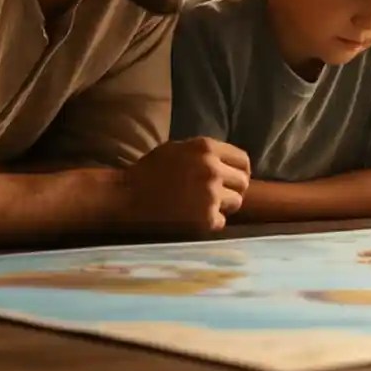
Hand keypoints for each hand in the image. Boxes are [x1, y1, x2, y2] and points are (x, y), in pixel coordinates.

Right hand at [117, 137, 250, 234]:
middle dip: (233, 189)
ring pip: (236, 202)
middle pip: (243, 182)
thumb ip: (206, 153)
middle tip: (218, 195)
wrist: (127, 196)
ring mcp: (210, 194)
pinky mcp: (205, 218)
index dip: (240, 170)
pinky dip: (210, 222)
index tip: (234, 178)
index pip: (243, 160)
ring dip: (223, 206)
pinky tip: (194, 217)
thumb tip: (231, 163)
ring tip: (204, 205)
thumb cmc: (150, 170)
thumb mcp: (179, 149)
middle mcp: (212, 169)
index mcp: (206, 148)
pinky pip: (221, 221)